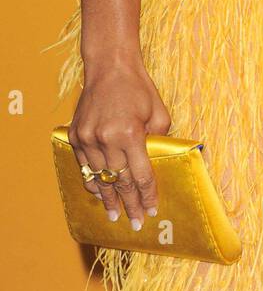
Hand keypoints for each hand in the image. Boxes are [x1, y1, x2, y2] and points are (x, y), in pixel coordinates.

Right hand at [68, 60, 171, 228]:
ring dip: (108, 198)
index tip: (152, 209)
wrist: (110, 67)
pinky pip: (84, 166)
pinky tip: (99, 193)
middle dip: (129, 205)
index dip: (147, 195)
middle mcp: (106, 139)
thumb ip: (158, 141)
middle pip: (120, 182)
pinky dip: (92, 181)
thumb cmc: (139, 88)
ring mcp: (87, 139)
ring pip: (98, 178)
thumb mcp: (158, 113)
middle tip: (135, 223)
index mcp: (130, 134)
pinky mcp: (75, 136)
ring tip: (114, 215)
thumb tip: (157, 164)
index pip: (140, 175)